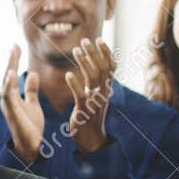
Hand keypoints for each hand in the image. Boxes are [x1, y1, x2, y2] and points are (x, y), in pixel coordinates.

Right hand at [0, 45, 45, 162]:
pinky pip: (9, 96)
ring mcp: (8, 106)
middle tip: (14, 45)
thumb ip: (31, 90)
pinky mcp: (12, 113)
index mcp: (12, 97)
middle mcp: (7, 100)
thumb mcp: (32, 104)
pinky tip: (13, 74)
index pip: (12, 75)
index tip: (17, 46)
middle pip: (7, 76)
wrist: (31, 146)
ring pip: (6, 83)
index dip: (14, 61)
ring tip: (13, 54)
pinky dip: (9, 84)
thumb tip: (32, 74)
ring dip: (9, 68)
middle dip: (11, 60)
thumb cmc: (30, 127)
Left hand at [65, 38, 114, 152]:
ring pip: (93, 78)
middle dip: (94, 53)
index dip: (107, 52)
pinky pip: (81, 94)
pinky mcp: (85, 110)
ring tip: (75, 50)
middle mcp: (104, 93)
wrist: (91, 139)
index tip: (99, 39)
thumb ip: (97, 81)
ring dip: (84, 62)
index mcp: (107, 88)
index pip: (111, 66)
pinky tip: (68, 74)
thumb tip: (96, 64)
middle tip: (84, 41)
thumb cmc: (91, 115)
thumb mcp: (97, 96)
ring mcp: (96, 101)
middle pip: (103, 68)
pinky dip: (75, 83)